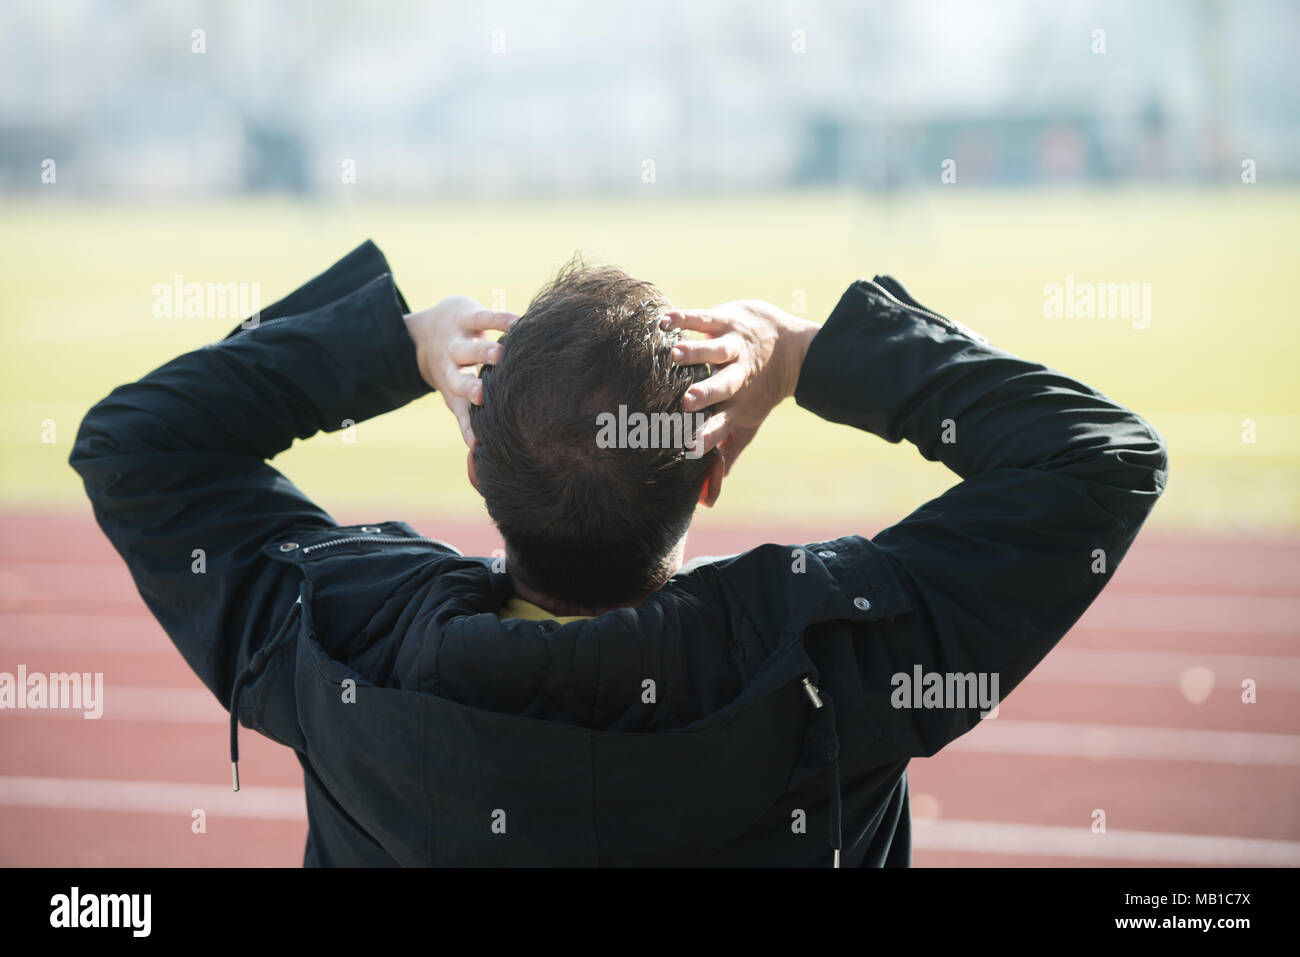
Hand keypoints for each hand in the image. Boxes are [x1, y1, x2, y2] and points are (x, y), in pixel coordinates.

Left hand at [404, 296, 517, 446]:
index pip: (460, 410)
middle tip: (482, 395)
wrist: (428, 330)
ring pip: (467, 348)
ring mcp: (457, 341)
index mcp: (452, 388)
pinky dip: (498, 319)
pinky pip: (483, 317)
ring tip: (500, 354)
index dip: (468, 426)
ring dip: (481, 352)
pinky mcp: (466, 316)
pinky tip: (517, 322)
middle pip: (457, 378)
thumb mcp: (456, 395)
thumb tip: (478, 452)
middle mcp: (451, 366)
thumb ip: (467, 419)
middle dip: (468, 386)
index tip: (478, 442)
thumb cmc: (453, 369)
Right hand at [661, 300, 819, 471]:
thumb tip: (707, 501)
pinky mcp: (728, 322)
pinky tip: (663, 321)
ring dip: (696, 352)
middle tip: (688, 401)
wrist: (794, 348)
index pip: (723, 424)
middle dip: (707, 393)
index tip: (691, 449)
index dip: (709, 436)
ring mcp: (734, 348)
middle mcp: (737, 377)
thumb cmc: (761, 392)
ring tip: (675, 354)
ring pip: (715, 350)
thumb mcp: (748, 424)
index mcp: (738, 405)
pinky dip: (686, 318)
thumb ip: (726, 455)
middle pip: (723, 387)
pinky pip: (705, 318)